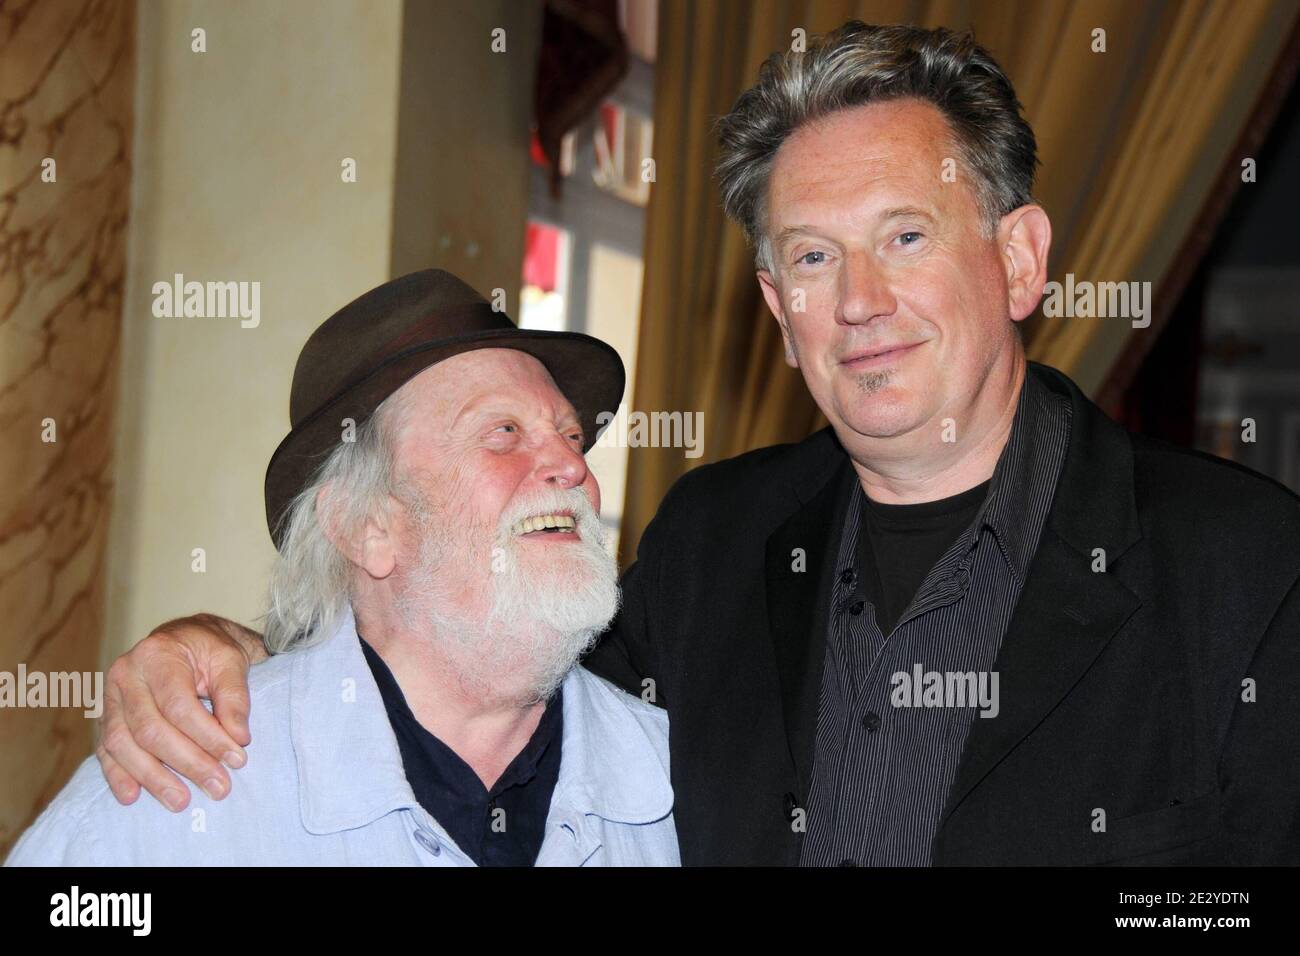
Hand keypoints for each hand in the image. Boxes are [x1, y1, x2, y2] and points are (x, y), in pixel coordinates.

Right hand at [97, 613, 265, 810]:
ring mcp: (110, 697)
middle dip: (187, 763)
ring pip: (124, 745)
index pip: (179, 706)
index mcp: (157, 655)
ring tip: (180, 801)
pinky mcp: (106, 716)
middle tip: (218, 786)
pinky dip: (118, 775)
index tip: (236, 759)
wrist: (185, 639)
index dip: (208, 737)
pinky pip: (106, 750)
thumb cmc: (209, 649)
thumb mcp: (230, 660)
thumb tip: (239, 738)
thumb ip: (235, 697)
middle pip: (151, 730)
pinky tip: (133, 796)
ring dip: (153, 777)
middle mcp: (126, 675)